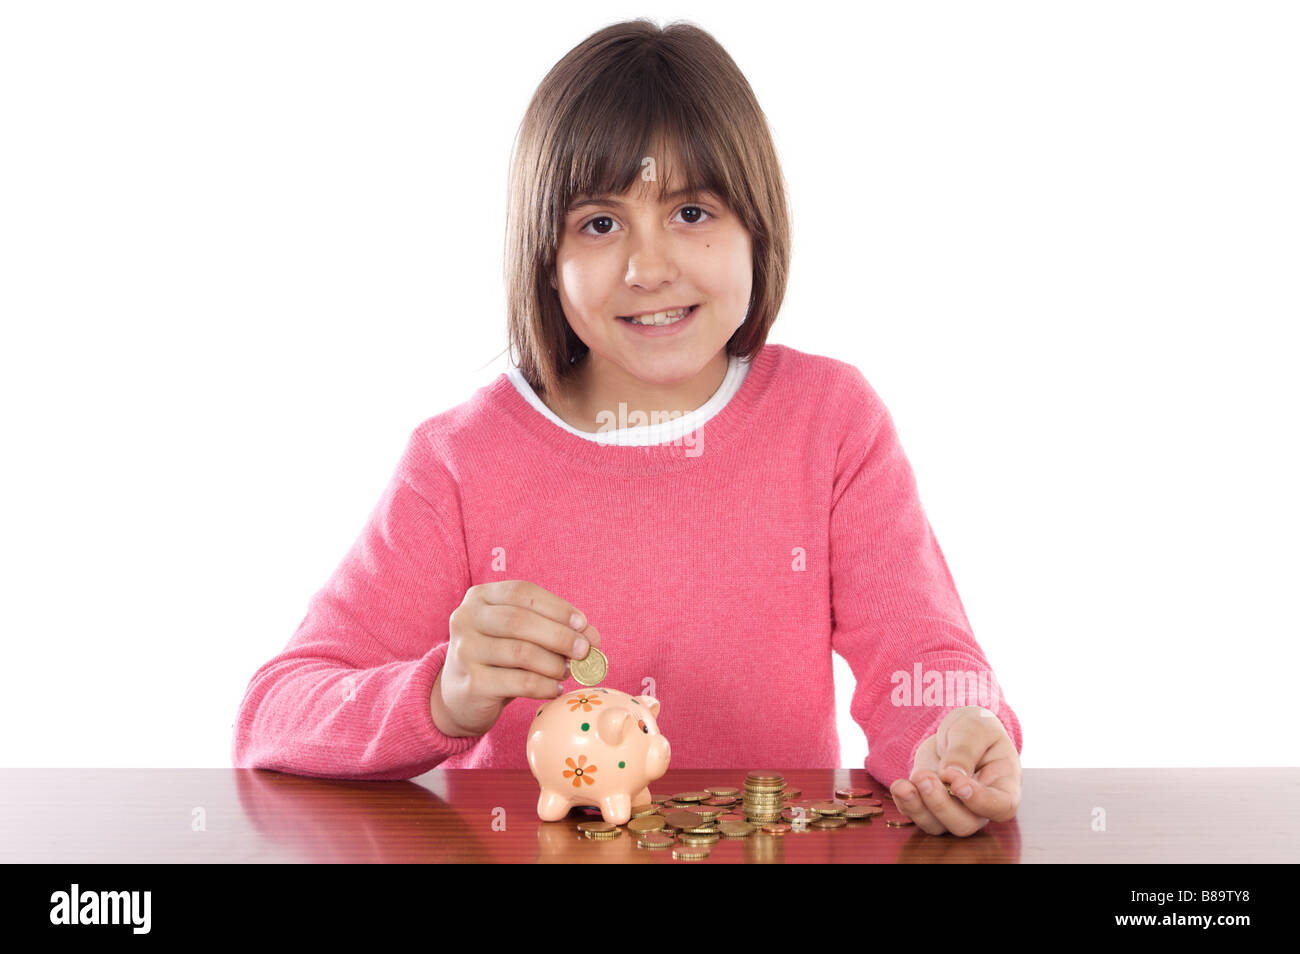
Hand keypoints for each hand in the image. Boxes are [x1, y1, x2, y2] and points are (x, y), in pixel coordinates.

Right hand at [431, 580, 599, 737]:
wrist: (460, 698)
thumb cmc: (498, 659)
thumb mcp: (520, 636)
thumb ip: (552, 628)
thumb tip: (592, 636)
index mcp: (479, 597)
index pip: (522, 592)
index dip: (556, 607)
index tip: (582, 624)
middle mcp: (465, 619)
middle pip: (520, 621)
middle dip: (559, 636)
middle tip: (584, 650)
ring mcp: (464, 651)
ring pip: (521, 652)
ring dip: (554, 663)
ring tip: (567, 671)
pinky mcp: (471, 683)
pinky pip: (519, 682)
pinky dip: (545, 686)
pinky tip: (554, 689)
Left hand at [889, 705, 1020, 835]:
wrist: (956, 731)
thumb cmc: (976, 729)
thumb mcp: (976, 729)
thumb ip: (966, 750)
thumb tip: (952, 774)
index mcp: (1004, 786)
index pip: (1000, 807)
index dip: (980, 801)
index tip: (958, 783)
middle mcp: (980, 806)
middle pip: (965, 824)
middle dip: (941, 805)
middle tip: (925, 778)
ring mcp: (955, 809)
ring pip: (937, 826)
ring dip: (918, 808)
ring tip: (905, 785)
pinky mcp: (930, 805)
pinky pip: (917, 815)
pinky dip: (905, 803)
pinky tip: (899, 786)